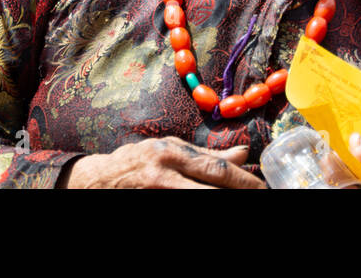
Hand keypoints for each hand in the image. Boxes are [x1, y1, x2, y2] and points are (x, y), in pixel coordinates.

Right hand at [61, 138, 264, 188]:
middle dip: (238, 194)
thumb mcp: (172, 149)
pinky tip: (211, 206)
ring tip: (238, 200)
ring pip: (199, 201)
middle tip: (259, 197)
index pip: (216, 169)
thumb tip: (244, 154)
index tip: (262, 188)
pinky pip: (182, 210)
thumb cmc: (140, 160)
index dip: (244, 181)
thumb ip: (207, 155)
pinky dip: (200, 208)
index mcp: (172, 153)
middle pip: (211, 190)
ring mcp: (157, 194)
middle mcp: (164, 175)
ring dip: (222, 203)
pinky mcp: (154, 208)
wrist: (98, 180)